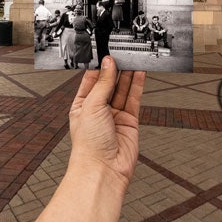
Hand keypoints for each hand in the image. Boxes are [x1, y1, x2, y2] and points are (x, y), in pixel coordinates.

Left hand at [69, 56, 144, 187]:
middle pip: (109, 83)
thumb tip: (109, 64)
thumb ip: (103, 83)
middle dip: (115, 69)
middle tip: (122, 53)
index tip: (106, 52)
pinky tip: (139, 72)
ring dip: (128, 74)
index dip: (99, 66)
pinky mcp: (130, 121)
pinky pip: (134, 99)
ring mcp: (114, 116)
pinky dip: (137, 85)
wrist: (103, 169)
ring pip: (123, 89)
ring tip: (133, 58)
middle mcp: (98, 110)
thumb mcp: (91, 106)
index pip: (91, 80)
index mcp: (81, 106)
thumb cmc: (88, 144)